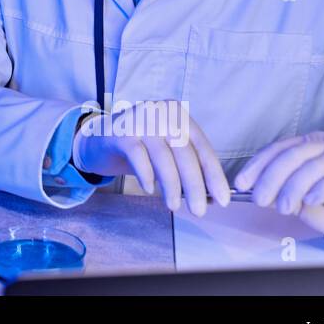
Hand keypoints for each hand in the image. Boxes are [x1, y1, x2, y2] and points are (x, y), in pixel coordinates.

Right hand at [72, 100, 230, 216]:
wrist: (101, 139)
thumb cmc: (140, 149)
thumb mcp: (167, 152)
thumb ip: (187, 168)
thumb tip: (211, 197)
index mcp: (179, 115)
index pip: (202, 148)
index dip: (213, 175)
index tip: (222, 200)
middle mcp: (161, 112)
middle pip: (185, 153)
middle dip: (195, 185)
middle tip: (199, 211)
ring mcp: (140, 120)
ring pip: (163, 157)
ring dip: (171, 186)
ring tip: (174, 206)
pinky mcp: (121, 131)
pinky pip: (138, 156)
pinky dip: (146, 176)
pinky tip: (149, 189)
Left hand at [235, 131, 323, 248]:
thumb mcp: (302, 203)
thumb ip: (283, 194)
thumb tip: (259, 191)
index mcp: (308, 145)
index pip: (277, 149)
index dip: (257, 166)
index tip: (241, 184)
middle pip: (291, 155)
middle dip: (271, 179)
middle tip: (261, 200)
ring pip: (313, 166)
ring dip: (293, 188)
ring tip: (285, 207)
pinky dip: (322, 188)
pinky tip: (310, 200)